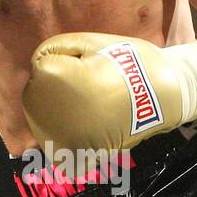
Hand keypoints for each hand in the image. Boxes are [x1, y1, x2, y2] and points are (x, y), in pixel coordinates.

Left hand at [22, 33, 196, 151]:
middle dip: (58, 90)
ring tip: (94, 109)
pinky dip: (68, 145)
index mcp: (46, 77)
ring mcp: (55, 135)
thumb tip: (33, 69)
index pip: (41, 66)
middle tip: (94, 89)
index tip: (92, 66)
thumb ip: (52, 49)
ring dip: (61, 116)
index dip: (67, 63)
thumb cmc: (127, 63)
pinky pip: (57, 151)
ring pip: (44, 121)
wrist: (163, 94)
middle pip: (37, 95)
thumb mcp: (86, 40)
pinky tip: (88, 132)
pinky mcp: (71, 155)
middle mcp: (43, 109)